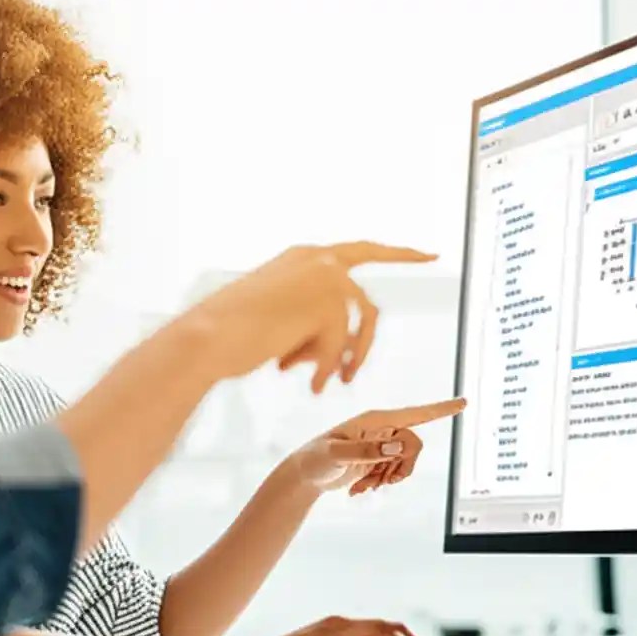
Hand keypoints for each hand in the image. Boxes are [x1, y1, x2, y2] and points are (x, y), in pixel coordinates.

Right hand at [181, 242, 435, 392]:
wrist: (209, 337)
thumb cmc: (231, 332)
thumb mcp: (278, 318)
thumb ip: (313, 320)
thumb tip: (343, 349)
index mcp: (304, 257)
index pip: (361, 251)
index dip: (398, 254)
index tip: (428, 255)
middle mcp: (319, 260)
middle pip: (366, 302)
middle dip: (367, 337)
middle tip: (360, 366)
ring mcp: (326, 279)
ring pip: (356, 329)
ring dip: (343, 360)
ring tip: (324, 383)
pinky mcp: (327, 303)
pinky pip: (341, 347)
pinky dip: (328, 369)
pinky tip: (314, 384)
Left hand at [288, 398, 466, 494]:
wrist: (305, 475)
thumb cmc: (316, 459)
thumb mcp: (337, 455)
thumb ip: (367, 451)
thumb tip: (397, 446)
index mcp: (374, 420)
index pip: (414, 414)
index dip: (440, 410)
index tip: (463, 403)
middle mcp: (381, 429)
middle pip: (414, 446)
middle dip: (402, 468)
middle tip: (382, 481)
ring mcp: (380, 445)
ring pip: (406, 463)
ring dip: (388, 478)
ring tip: (363, 485)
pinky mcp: (377, 459)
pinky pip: (394, 473)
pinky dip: (380, 483)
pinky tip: (360, 488)